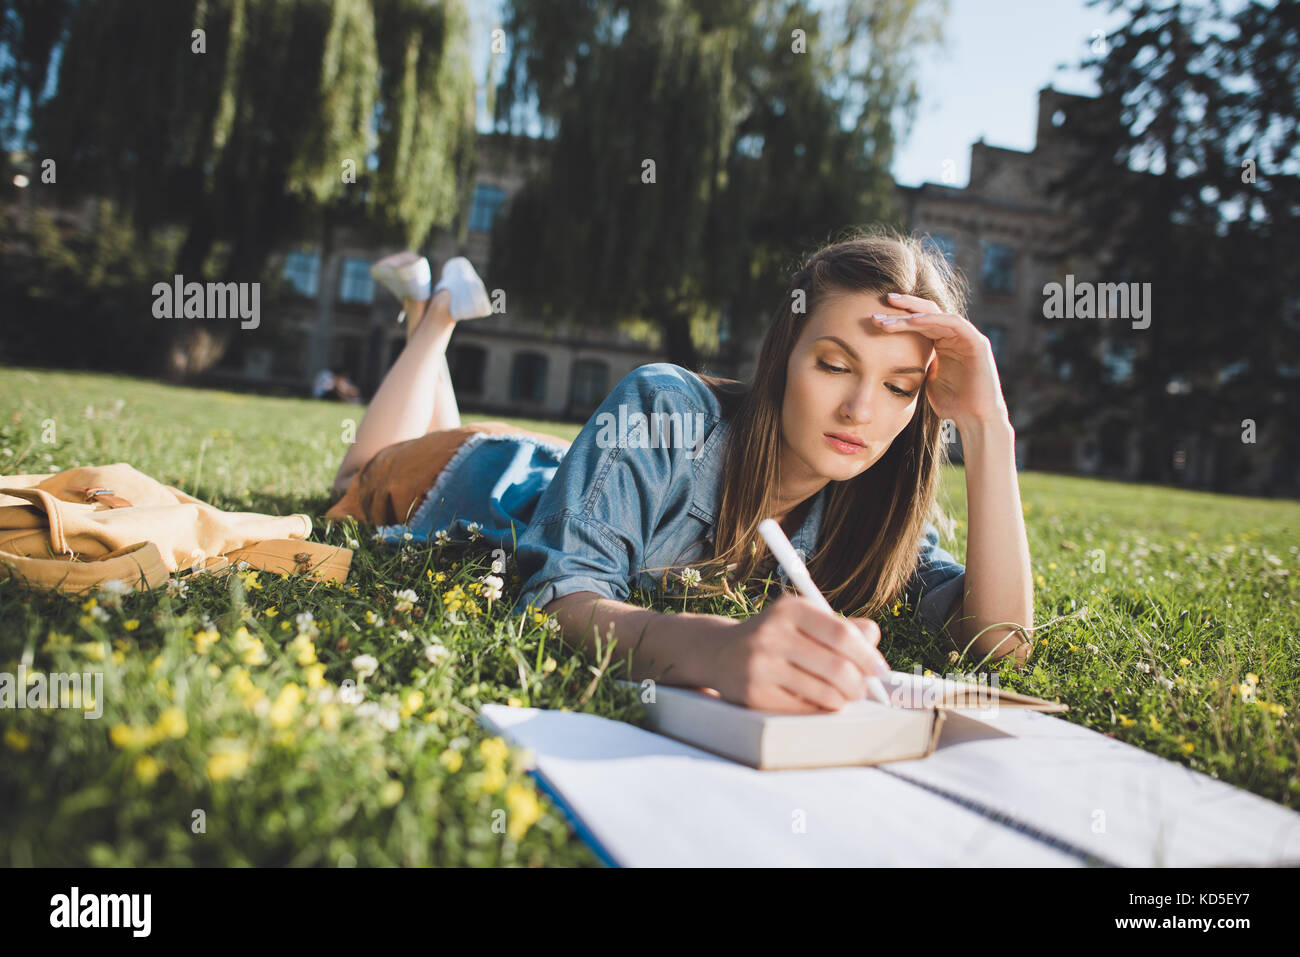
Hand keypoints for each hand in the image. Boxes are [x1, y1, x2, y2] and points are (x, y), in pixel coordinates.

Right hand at [703, 593, 886, 712]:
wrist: (720, 653)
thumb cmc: (775, 637)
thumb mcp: (804, 622)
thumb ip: (842, 627)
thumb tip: (874, 639)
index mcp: (790, 608)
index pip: (842, 634)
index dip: (868, 656)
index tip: (880, 671)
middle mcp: (771, 633)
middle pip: (837, 667)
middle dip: (859, 684)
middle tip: (862, 690)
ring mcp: (760, 665)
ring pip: (824, 693)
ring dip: (842, 699)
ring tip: (841, 696)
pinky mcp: (754, 694)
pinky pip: (804, 709)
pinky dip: (820, 709)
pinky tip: (817, 701)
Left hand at [873, 292, 1008, 429]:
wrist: (974, 420)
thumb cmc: (951, 404)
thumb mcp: (925, 380)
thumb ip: (916, 365)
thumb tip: (893, 360)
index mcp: (942, 343)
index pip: (919, 322)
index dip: (898, 317)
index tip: (875, 317)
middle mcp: (955, 335)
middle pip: (925, 314)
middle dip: (901, 309)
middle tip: (878, 307)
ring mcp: (967, 337)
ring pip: (936, 315)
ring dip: (910, 315)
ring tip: (886, 319)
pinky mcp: (977, 342)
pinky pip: (953, 323)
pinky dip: (932, 320)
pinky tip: (911, 321)